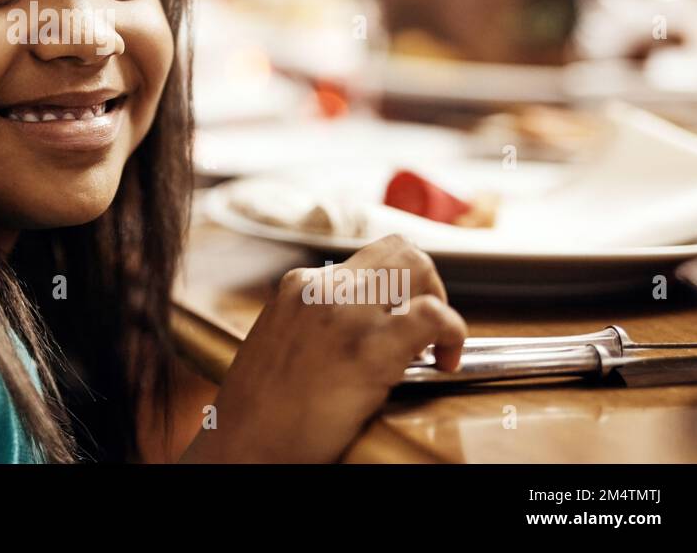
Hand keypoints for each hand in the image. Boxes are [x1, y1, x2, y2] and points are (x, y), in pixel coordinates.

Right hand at [180, 234, 466, 462]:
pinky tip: (446, 361)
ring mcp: (345, 314)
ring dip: (440, 300)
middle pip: (397, 250)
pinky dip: (453, 332)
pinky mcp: (369, 350)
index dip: (397, 289)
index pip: (366, 260)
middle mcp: (321, 288)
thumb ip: (312, 321)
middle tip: (425, 331)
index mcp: (298, 286)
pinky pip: (434, 316)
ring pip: (417, 266)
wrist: (243, 445)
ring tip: (434, 347)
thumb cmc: (259, 410)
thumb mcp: (278, 342)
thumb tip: (353, 326)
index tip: (401, 322)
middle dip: (426, 283)